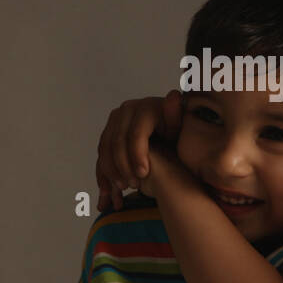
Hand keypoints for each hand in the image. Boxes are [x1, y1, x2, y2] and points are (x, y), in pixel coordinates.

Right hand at [96, 90, 184, 210]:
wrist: (168, 130)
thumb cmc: (177, 130)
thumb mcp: (181, 125)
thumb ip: (176, 114)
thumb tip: (174, 95)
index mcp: (145, 108)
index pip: (136, 133)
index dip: (137, 155)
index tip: (143, 175)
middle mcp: (126, 110)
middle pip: (117, 141)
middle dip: (123, 165)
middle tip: (133, 185)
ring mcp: (115, 120)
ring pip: (106, 147)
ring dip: (111, 169)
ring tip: (123, 187)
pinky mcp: (108, 131)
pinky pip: (101, 152)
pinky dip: (103, 170)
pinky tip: (107, 187)